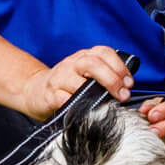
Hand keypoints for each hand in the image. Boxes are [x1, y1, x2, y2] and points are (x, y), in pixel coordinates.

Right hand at [16, 46, 131, 121]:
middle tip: (123, 95)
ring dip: (96, 93)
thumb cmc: (68, 85)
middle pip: (93, 64)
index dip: (120, 67)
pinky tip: (86, 111)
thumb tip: (126, 89)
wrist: (36, 91)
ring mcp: (60, 78)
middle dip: (112, 79)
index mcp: (84, 56)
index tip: (129, 83)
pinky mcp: (50, 95)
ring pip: (79, 81)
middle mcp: (72, 64)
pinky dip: (77, 105)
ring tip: (108, 104)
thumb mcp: (85, 74)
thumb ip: (104, 77)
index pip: (104, 53)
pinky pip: (64, 99)